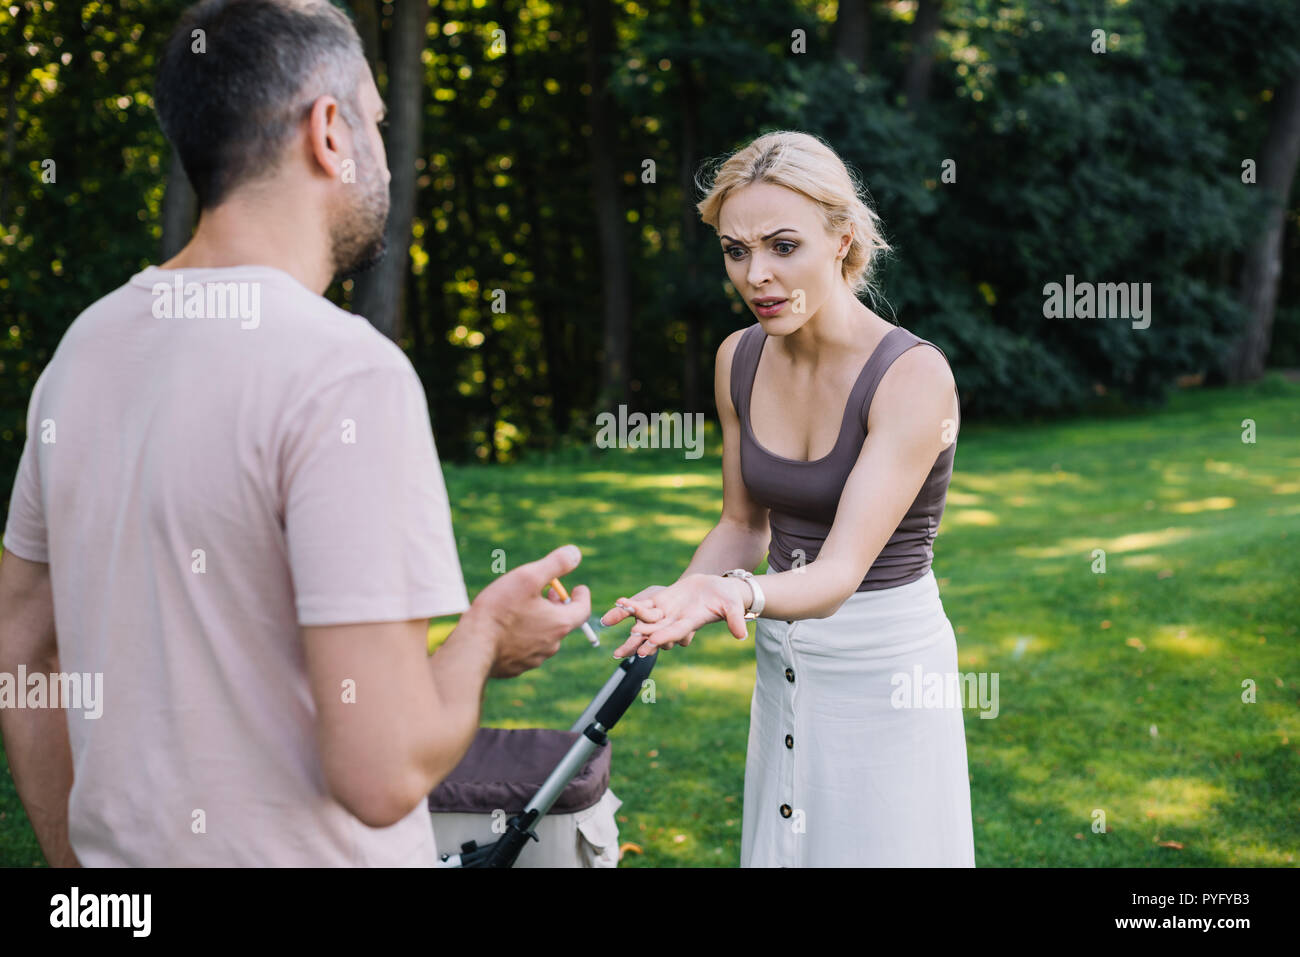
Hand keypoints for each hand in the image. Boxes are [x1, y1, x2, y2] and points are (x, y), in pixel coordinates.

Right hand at [460, 544, 593, 677]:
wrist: (472, 647)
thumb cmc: (499, 610)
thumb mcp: (528, 577)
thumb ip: (555, 564)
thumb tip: (575, 553)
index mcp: (559, 624)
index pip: (583, 611)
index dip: (582, 597)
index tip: (578, 589)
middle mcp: (551, 645)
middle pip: (562, 623)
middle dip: (557, 606)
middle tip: (548, 592)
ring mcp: (533, 659)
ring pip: (543, 637)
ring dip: (539, 621)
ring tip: (523, 608)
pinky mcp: (515, 668)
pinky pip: (525, 650)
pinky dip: (522, 636)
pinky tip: (506, 628)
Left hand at [610, 574, 750, 657]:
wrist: (718, 589)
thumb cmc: (728, 598)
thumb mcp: (733, 607)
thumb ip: (735, 620)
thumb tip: (742, 636)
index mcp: (690, 623)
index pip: (674, 633)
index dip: (661, 638)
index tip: (648, 644)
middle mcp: (675, 621)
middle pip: (653, 633)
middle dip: (637, 641)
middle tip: (621, 651)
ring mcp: (667, 612)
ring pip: (644, 620)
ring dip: (628, 624)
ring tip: (612, 627)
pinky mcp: (662, 601)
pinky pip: (644, 605)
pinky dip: (632, 605)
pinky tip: (619, 604)